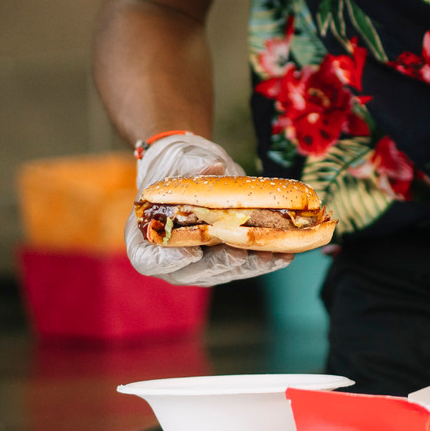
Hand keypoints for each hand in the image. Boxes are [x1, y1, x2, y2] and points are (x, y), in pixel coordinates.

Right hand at [125, 132, 292, 286]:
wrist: (192, 167)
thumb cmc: (176, 164)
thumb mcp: (180, 157)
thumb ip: (191, 163)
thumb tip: (212, 166)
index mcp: (145, 235)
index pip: (148, 259)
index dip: (166, 261)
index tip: (189, 252)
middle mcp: (169, 256)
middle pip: (190, 272)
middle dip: (218, 265)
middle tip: (238, 255)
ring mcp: (198, 263)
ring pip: (222, 272)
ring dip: (248, 266)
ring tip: (272, 254)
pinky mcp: (224, 260)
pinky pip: (243, 265)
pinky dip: (264, 260)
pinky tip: (285, 254)